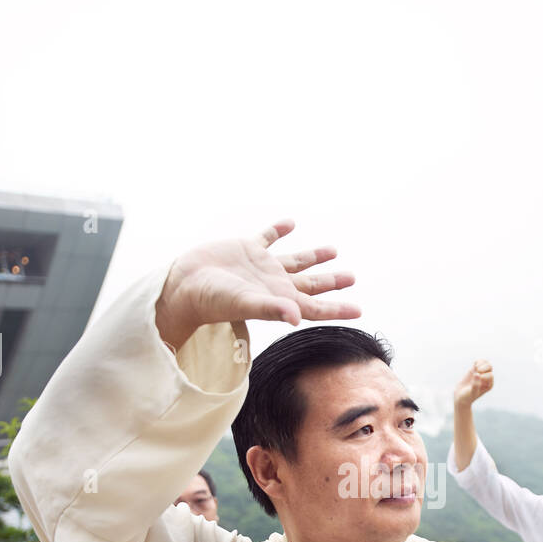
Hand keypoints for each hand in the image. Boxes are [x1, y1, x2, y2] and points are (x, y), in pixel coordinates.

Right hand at [156, 219, 359, 347]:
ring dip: (314, 256)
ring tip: (333, 250)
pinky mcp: (246, 250)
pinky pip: (267, 237)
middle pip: (311, 283)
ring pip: (295, 260)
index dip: (337, 308)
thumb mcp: (245, 304)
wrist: (184, 284)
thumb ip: (272, 309)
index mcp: (279, 299)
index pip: (315, 306)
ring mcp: (261, 266)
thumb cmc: (212, 300)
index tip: (358, 310)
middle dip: (332, 281)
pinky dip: (278, 230)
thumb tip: (297, 318)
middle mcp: (274, 284)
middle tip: (352, 277)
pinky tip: (289, 223)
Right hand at [454, 358, 493, 406]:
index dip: (484, 376)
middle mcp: (486, 378)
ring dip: (481, 363)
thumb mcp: (472, 393)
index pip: (490, 375)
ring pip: (485, 363)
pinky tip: (474, 366)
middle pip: (490, 367)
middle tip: (477, 370)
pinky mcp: (474, 370)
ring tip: (476, 367)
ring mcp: (481, 373)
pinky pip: (479, 362)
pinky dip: (477, 362)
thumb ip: (475, 385)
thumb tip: (477, 374)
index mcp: (489, 384)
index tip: (478, 380)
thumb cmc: (467, 397)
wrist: (460, 396)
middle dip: (484, 367)